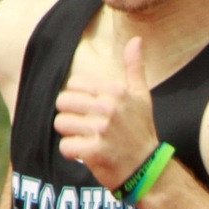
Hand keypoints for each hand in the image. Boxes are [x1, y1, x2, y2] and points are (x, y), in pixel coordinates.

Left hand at [53, 36, 159, 189]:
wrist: (147, 169)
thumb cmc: (141, 130)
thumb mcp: (141, 97)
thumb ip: (135, 68)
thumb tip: (136, 40)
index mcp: (116, 91)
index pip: (74, 84)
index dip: (78, 99)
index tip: (91, 111)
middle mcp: (109, 108)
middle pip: (63, 102)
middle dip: (69, 116)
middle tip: (83, 127)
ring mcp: (101, 130)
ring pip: (61, 123)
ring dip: (69, 134)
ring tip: (84, 139)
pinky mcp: (94, 152)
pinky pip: (65, 147)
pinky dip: (72, 153)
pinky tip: (85, 154)